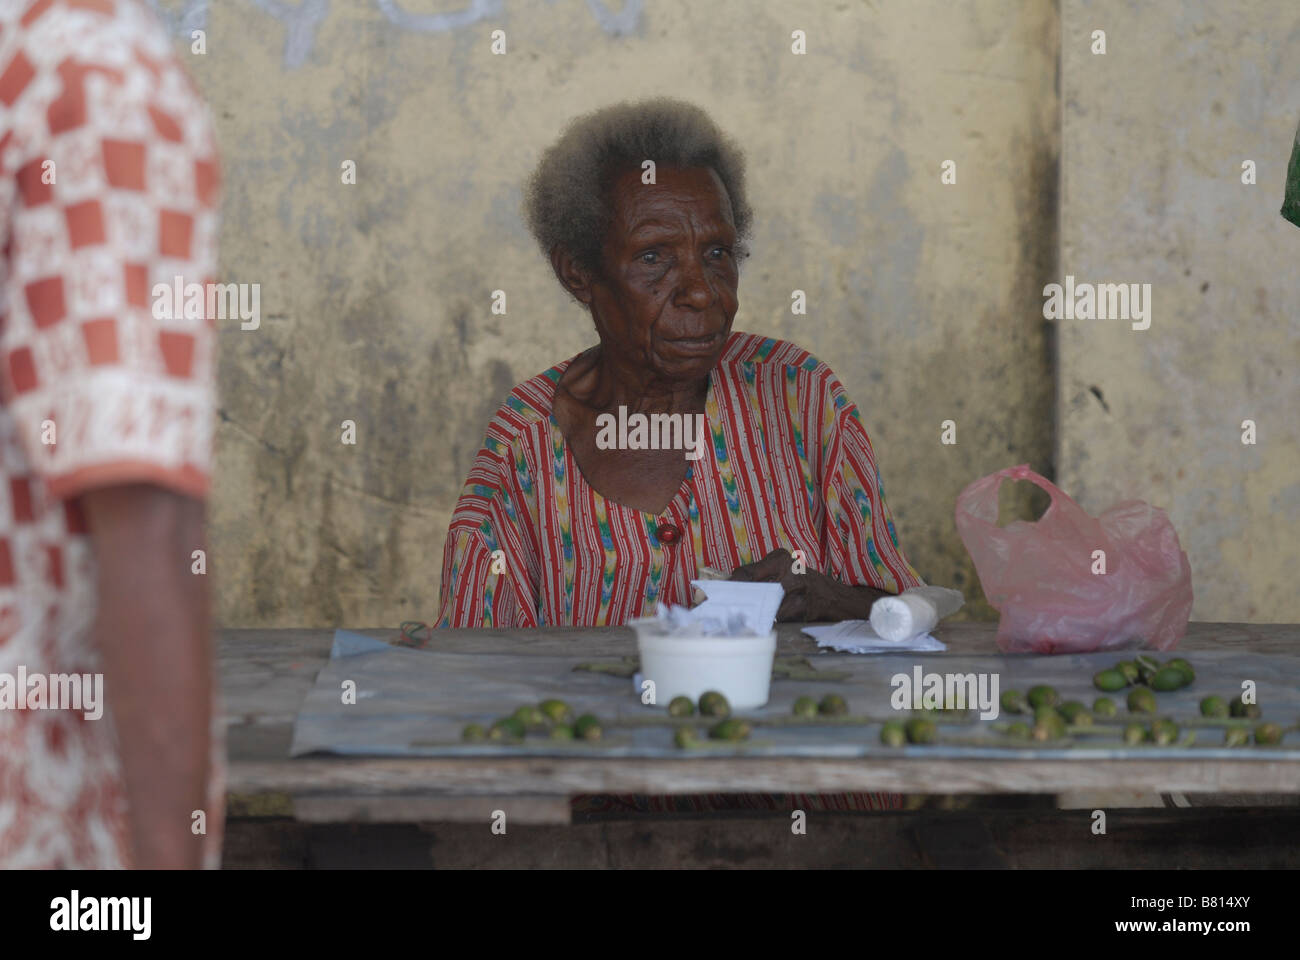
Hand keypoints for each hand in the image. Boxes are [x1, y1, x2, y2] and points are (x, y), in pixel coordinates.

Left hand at [729, 548, 868, 621]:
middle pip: (754, 588)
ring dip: (759, 614)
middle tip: (728, 613)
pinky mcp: (807, 604)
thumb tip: (730, 591)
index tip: (717, 598)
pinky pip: (783, 615)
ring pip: (768, 604)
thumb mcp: (784, 575)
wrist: (839, 599)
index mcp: (779, 558)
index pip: (745, 572)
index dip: (730, 587)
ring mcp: (800, 586)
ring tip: (749, 620)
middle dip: (742, 602)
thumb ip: (761, 580)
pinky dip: (777, 621)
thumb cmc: (805, 588)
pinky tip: (772, 623)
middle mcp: (789, 567)